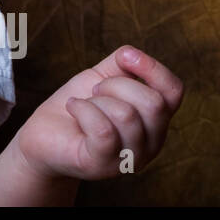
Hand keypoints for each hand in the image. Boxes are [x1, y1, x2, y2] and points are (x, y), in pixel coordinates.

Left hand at [15, 46, 183, 181]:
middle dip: (116, 85)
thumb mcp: (102, 77)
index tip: (125, 57)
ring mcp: (129, 159)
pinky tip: (73, 108)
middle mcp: (152, 144)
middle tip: (95, 92)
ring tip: (84, 105)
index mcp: (156, 121)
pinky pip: (102, 129)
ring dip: (96, 101)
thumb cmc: (78, 107)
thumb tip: (131, 54)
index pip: (174, 91)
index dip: (152, 67)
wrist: (44, 135)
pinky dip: (81, 109)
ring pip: (126, 114)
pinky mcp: (102, 165)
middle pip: (153, 102)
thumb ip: (122, 63)